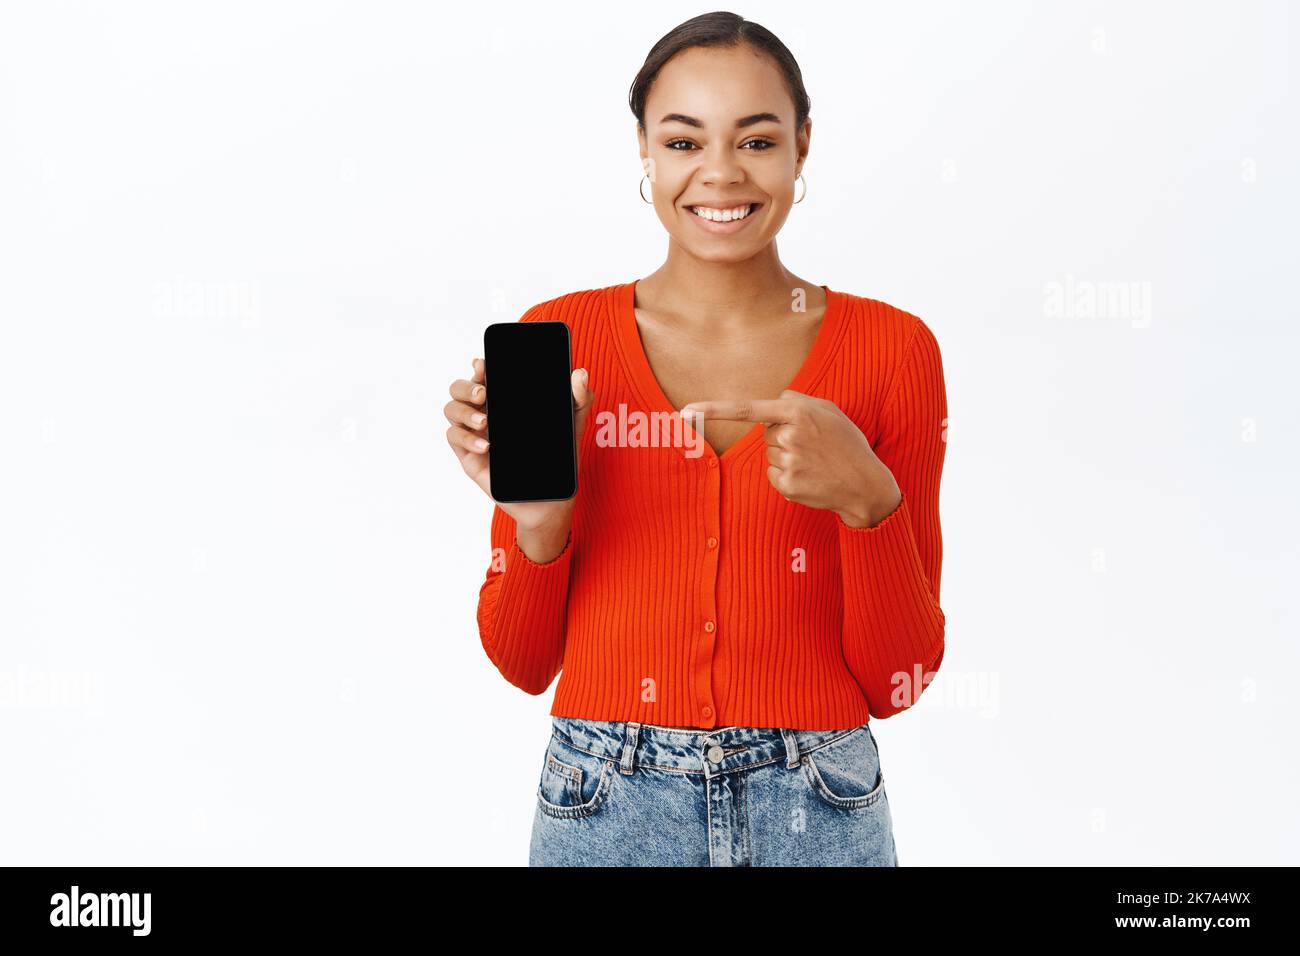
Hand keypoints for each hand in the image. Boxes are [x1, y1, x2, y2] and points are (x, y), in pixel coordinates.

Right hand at [445, 357, 596, 542]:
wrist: (550, 499)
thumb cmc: (557, 458)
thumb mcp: (573, 424)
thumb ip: (579, 398)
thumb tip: (579, 373)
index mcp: (504, 400)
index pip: (483, 375)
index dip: (479, 366)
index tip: (484, 364)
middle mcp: (485, 412)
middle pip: (459, 388)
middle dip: (466, 386)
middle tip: (484, 393)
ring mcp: (474, 434)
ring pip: (451, 409)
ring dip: (463, 411)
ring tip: (485, 422)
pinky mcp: (469, 457)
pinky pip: (453, 438)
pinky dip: (465, 437)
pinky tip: (486, 445)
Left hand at [680, 390, 900, 527]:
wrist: (866, 485)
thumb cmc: (847, 444)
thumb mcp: (829, 411)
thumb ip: (798, 400)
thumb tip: (772, 400)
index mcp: (798, 412)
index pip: (748, 409)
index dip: (715, 410)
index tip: (687, 411)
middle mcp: (789, 435)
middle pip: (765, 433)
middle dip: (783, 436)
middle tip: (813, 445)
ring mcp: (787, 463)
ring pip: (768, 454)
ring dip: (786, 457)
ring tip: (814, 462)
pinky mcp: (786, 486)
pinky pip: (772, 474)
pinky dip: (786, 475)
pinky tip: (809, 477)